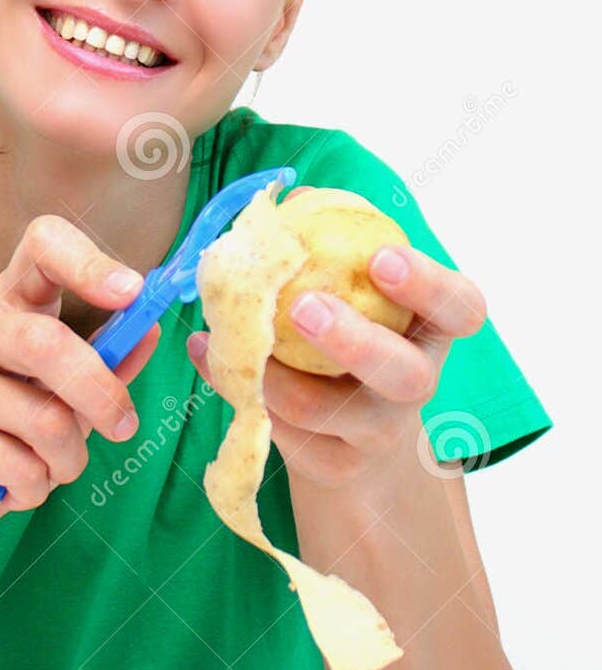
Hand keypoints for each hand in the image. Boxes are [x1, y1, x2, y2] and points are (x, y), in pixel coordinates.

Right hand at [0, 215, 159, 564]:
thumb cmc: (7, 441)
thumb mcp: (64, 398)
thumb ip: (103, 364)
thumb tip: (151, 330)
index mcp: (2, 306)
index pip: (40, 247)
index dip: (88, 262)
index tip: (132, 293)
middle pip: (45, 342)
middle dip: (100, 392)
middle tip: (123, 427)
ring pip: (43, 419)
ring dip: (66, 460)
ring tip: (48, 469)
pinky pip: (18, 465)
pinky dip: (35, 490)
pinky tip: (10, 489)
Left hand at [187, 238, 486, 488]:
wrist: (352, 434)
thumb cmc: (352, 334)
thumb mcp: (354, 291)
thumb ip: (329, 247)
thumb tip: (285, 204)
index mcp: (431, 329)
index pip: (460, 308)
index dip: (429, 286)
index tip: (382, 258)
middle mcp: (416, 383)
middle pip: (405, 374)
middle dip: (354, 340)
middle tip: (302, 306)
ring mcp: (378, 432)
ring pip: (327, 413)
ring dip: (273, 374)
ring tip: (231, 335)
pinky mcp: (334, 465)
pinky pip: (284, 434)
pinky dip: (240, 391)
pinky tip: (208, 355)